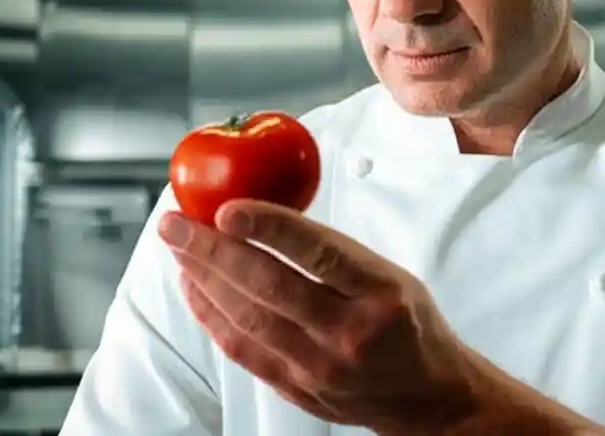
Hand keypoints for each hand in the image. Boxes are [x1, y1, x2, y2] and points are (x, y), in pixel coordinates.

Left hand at [157, 199, 483, 435]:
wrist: (427, 395)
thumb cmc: (408, 324)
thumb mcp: (392, 274)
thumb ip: (334, 252)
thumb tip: (265, 214)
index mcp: (382, 293)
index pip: (320, 254)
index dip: (270, 229)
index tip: (229, 208)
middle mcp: (350, 334)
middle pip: (269, 287)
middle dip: (212, 251)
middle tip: (176, 223)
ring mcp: (320, 367)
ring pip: (247, 319)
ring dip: (203, 279)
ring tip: (178, 247)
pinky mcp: (297, 390)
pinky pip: (242, 350)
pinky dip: (211, 316)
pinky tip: (195, 288)